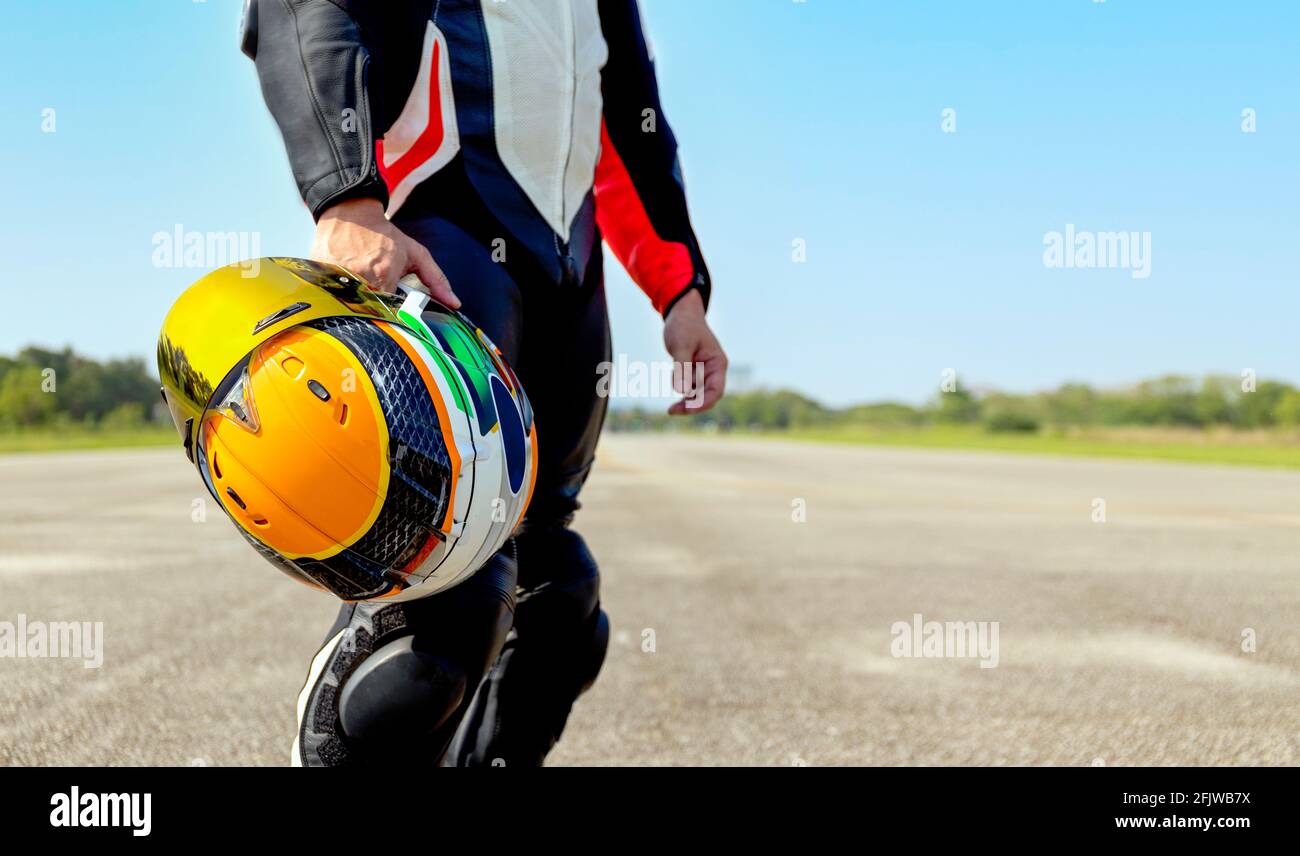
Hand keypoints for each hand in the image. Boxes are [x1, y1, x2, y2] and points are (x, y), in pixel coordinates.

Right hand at [310, 198, 459, 307]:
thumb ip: (437, 280)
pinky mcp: (320, 274)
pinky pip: (330, 294)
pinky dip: (336, 293)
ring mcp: (336, 277)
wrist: (350, 212)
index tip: (394, 310)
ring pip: (348, 303)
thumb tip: (455, 303)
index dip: (393, 314)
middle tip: (375, 293)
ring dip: (355, 300)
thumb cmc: (384, 235)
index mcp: (383, 275)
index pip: (390, 312)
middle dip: (375, 307)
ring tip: (360, 284)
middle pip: (368, 310)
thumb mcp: (415, 254)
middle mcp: (359, 278)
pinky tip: (342, 282)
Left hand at [662, 288, 726, 414]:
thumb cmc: (684, 326)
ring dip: (683, 394)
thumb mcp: (681, 346)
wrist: (680, 313)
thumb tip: (681, 392)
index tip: (687, 409)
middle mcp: (713, 371)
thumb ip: (682, 368)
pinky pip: (686, 386)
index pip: (716, 391)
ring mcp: (703, 372)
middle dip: (690, 404)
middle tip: (671, 410)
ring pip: (694, 394)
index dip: (703, 403)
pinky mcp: (692, 372)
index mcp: (717, 364)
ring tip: (673, 371)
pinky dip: (678, 384)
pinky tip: (673, 371)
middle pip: (705, 397)